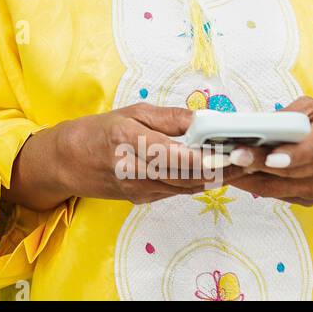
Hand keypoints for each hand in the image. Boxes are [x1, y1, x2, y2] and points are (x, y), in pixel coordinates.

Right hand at [47, 103, 249, 204]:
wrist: (66, 162)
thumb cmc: (97, 131)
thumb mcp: (131, 112)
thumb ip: (169, 117)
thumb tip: (203, 118)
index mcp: (128, 140)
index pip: (174, 155)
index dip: (205, 157)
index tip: (229, 150)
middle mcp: (133, 169)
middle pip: (186, 175)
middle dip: (219, 169)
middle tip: (246, 157)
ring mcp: (138, 189)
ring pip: (186, 187)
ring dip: (214, 178)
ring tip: (237, 165)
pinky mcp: (142, 199)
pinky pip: (177, 191)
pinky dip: (197, 182)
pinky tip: (213, 172)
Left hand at [225, 97, 312, 208]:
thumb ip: (293, 112)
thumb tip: (262, 120)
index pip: (311, 151)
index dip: (290, 155)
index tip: (270, 156)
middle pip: (285, 170)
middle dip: (254, 164)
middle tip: (228, 155)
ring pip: (275, 186)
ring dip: (244, 177)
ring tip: (218, 165)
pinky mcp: (307, 200)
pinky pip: (275, 193)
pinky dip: (252, 184)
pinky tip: (230, 173)